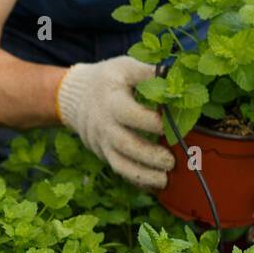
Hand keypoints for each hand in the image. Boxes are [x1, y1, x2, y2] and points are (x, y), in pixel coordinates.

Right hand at [56, 56, 175, 188]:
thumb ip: (149, 72)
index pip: (130, 114)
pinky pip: (120, 171)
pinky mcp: (105, 155)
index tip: (170, 124)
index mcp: (111, 102)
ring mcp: (103, 144)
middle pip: (125, 145)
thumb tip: (177, 78)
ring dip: (143, 175)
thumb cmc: (108, 80)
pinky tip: (155, 185)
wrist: (76, 98)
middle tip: (171, 161)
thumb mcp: (125, 67)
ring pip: (120, 165)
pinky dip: (137, 181)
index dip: (151, 121)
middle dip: (149, 155)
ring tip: (164, 180)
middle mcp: (105, 126)